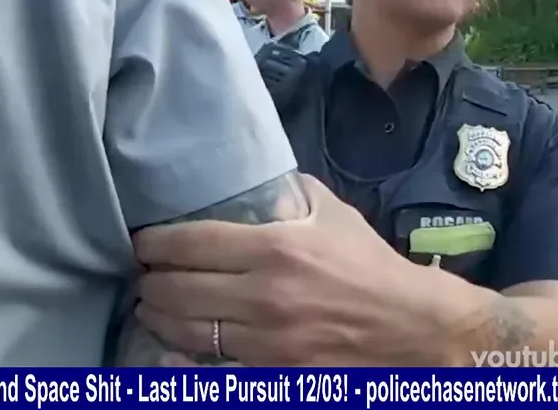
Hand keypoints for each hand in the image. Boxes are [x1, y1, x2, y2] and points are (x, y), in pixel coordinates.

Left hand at [133, 174, 459, 365]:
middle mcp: (262, 296)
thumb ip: (290, 194)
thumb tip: (255, 180)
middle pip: (172, 290)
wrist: (415, 330)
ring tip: (154, 307)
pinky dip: (186, 356)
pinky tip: (178, 345)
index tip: (142, 242)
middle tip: (146, 275)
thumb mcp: (334, 214)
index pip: (187, 243)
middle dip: (149, 282)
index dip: (153, 243)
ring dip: (159, 317)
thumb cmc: (372, 267)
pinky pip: (209, 367)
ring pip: (183, 331)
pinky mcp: (270, 376)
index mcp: (275, 248)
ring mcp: (264, 343)